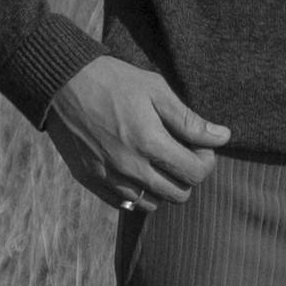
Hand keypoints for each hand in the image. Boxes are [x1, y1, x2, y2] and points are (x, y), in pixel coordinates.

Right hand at [51, 52, 231, 210]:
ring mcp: (108, 178)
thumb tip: (222, 137)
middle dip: (187, 175)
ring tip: (157, 160)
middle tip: (181, 152)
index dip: (206, 161)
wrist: (62, 83)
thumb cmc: (113, 81)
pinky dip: (138, 193)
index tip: (201, 146)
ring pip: (153, 204)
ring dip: (163, 186)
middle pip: (178, 194)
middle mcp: (130, 168)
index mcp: (149, 143)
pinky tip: (136, 169)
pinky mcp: (91, 181)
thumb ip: (189, 120)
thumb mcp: (155, 90)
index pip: (195, 173)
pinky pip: (126, 204)